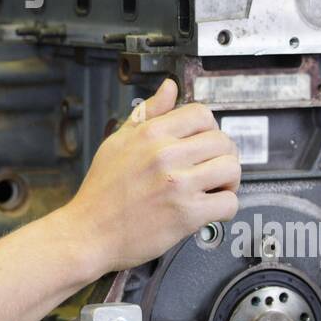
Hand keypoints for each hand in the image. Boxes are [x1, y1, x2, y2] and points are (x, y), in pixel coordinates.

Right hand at [64, 78, 240, 272]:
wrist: (89, 232)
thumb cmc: (101, 191)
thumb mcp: (117, 142)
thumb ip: (148, 113)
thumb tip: (170, 88)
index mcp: (150, 134)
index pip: (202, 114)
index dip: (209, 129)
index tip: (203, 144)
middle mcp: (166, 155)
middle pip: (222, 141)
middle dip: (222, 155)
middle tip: (212, 169)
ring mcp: (178, 184)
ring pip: (231, 169)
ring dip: (228, 181)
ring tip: (214, 188)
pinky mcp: (186, 214)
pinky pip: (228, 202)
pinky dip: (225, 208)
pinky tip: (210, 209)